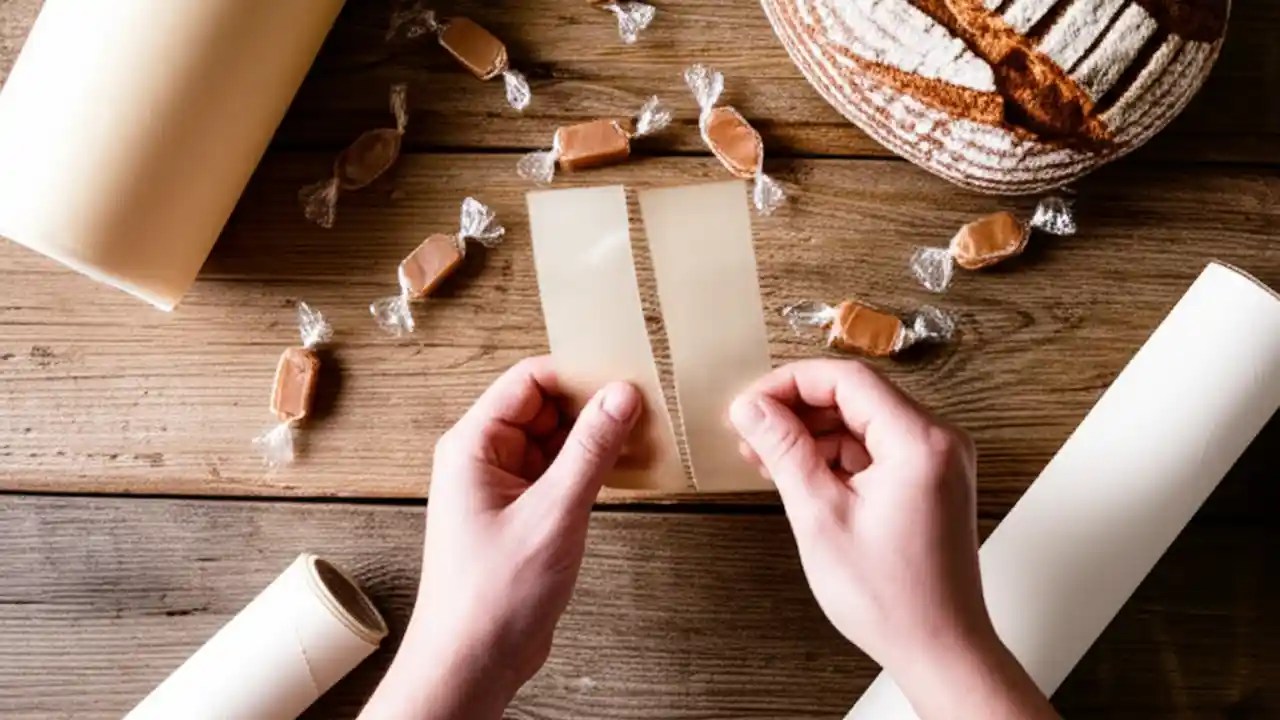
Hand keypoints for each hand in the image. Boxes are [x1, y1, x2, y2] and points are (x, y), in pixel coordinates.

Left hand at [361, 356, 639, 719]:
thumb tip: (620, 396)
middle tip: (643, 407)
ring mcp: (502, 487)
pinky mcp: (521, 514)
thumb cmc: (490, 596)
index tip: (624, 377)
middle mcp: (483, 459)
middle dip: (592, 405)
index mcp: (473, 446)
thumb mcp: (553, 513)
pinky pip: (558, 473)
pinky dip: (590, 469)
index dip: (577, 374)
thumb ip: (590, 450)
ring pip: (555, 441)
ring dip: (595, 439)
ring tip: (643, 437)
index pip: (528, 381)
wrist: (472, 661)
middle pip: (544, 407)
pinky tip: (626, 471)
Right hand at [730, 359, 1055, 719]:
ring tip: (767, 459)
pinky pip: (877, 448)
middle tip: (751, 433)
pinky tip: (801, 475)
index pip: (847, 379)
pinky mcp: (930, 480)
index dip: (789, 383)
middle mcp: (938, 441)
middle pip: (856, 395)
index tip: (749, 404)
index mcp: (919, 442)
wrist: (939, 649)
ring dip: (814, 434)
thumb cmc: (891, 598)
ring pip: (863, 421)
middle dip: (798, 410)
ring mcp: (938, 461)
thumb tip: (751, 408)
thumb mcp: (819, 516)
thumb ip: (784, 451)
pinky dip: (837, 456)